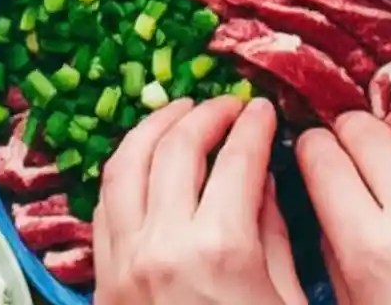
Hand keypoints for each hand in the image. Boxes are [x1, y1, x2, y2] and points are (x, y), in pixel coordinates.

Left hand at [93, 96, 306, 304]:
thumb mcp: (287, 300)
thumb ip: (275, 235)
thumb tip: (262, 179)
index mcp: (221, 249)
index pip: (237, 161)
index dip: (253, 127)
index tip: (262, 109)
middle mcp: (163, 244)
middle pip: (176, 150)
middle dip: (206, 115)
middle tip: (227, 105)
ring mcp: (124, 259)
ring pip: (125, 166)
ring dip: (153, 128)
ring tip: (179, 112)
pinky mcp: (103, 278)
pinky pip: (105, 205)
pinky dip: (125, 172)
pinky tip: (145, 160)